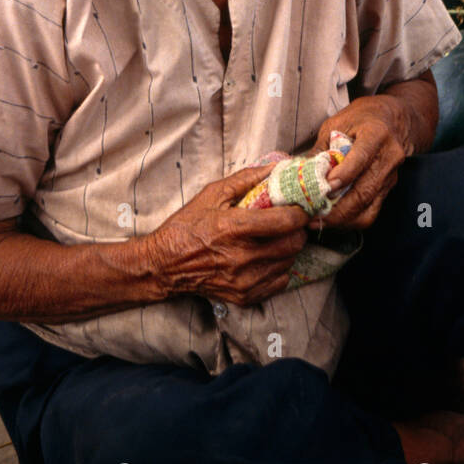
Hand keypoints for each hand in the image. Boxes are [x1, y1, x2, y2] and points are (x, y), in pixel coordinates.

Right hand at [147, 163, 308, 307]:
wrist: (164, 265)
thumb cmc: (187, 226)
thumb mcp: (213, 194)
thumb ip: (247, 178)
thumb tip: (278, 166)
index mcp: (234, 228)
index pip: (285, 222)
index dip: (299, 212)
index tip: (299, 206)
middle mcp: (242, 257)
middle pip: (293, 244)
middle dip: (296, 230)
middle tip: (288, 222)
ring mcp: (245, 280)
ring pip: (289, 263)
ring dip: (288, 249)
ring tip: (274, 239)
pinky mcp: (245, 296)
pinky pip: (279, 282)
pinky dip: (278, 268)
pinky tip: (265, 258)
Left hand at [310, 95, 409, 231]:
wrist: (393, 118)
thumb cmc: (362, 117)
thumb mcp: (337, 123)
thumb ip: (321, 149)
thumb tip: (299, 172)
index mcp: (376, 134)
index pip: (360, 158)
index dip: (343, 176)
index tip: (323, 188)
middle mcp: (388, 157)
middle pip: (365, 191)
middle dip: (337, 209)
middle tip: (313, 215)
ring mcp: (391, 175)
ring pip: (369, 207)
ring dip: (343, 219)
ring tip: (320, 221)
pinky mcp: (389, 188)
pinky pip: (372, 211)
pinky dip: (352, 219)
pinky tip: (334, 219)